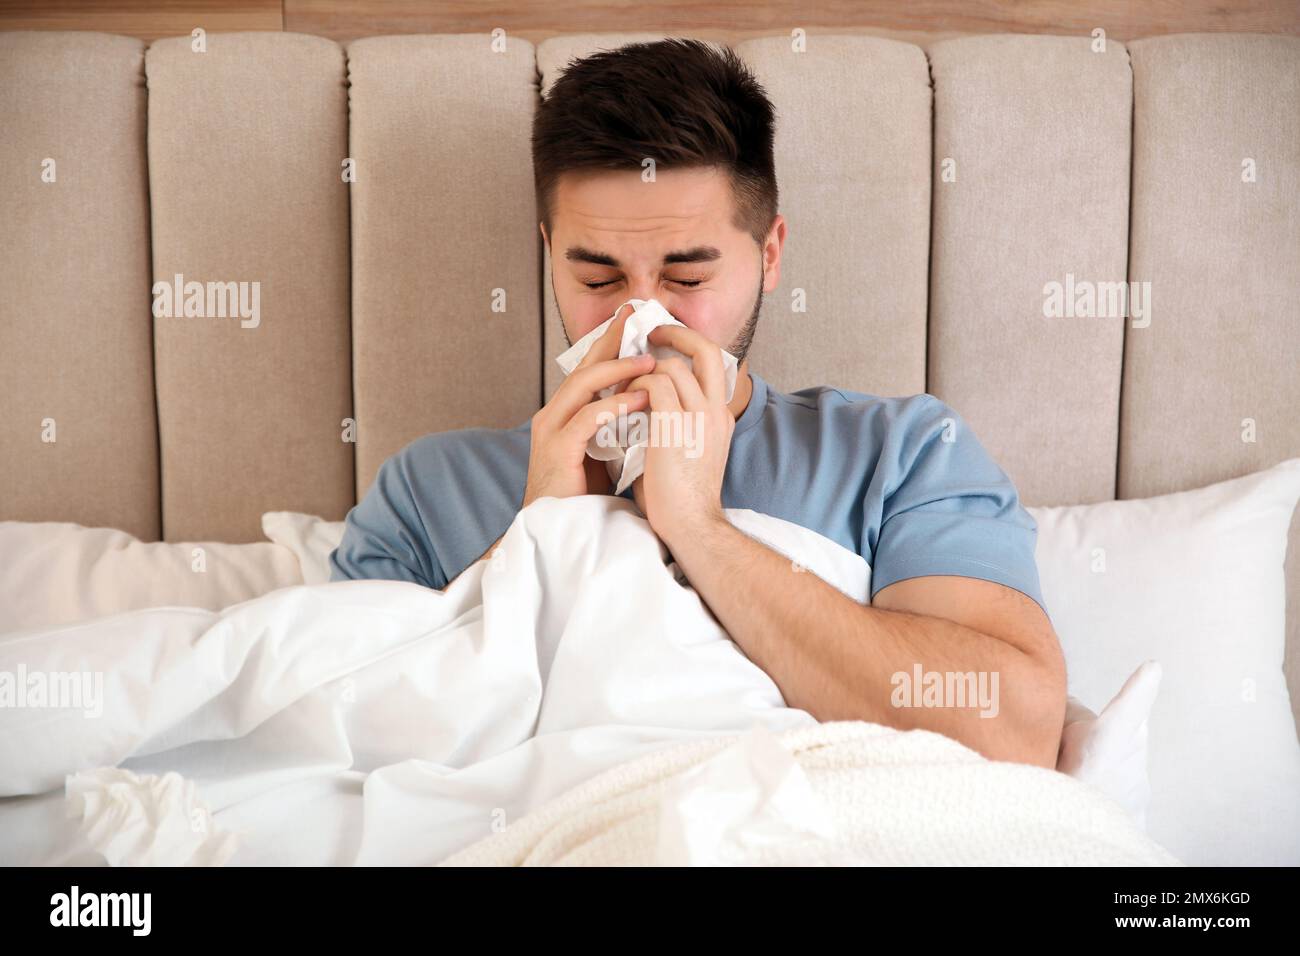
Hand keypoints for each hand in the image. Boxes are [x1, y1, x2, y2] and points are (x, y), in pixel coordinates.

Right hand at [523, 307, 653, 507]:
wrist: (560, 532)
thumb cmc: (583, 495)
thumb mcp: (603, 451)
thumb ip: (617, 425)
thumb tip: (649, 403)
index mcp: (564, 413)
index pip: (589, 369)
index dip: (611, 344)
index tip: (635, 322)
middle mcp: (553, 414)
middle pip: (584, 366)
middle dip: (611, 340)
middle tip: (638, 318)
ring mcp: (552, 430)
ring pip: (584, 385)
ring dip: (619, 370)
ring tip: (650, 361)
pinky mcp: (557, 450)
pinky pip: (588, 418)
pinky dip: (615, 405)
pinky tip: (640, 399)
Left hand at [626, 324, 733, 547]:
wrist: (692, 526)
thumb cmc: (682, 498)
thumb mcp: (689, 451)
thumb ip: (676, 424)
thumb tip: (647, 408)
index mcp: (721, 416)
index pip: (714, 362)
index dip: (689, 345)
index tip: (664, 343)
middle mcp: (716, 411)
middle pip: (706, 350)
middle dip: (676, 334)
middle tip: (649, 334)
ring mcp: (699, 417)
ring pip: (671, 365)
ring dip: (643, 367)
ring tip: (625, 376)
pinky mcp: (676, 427)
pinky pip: (654, 385)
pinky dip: (635, 386)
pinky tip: (622, 401)